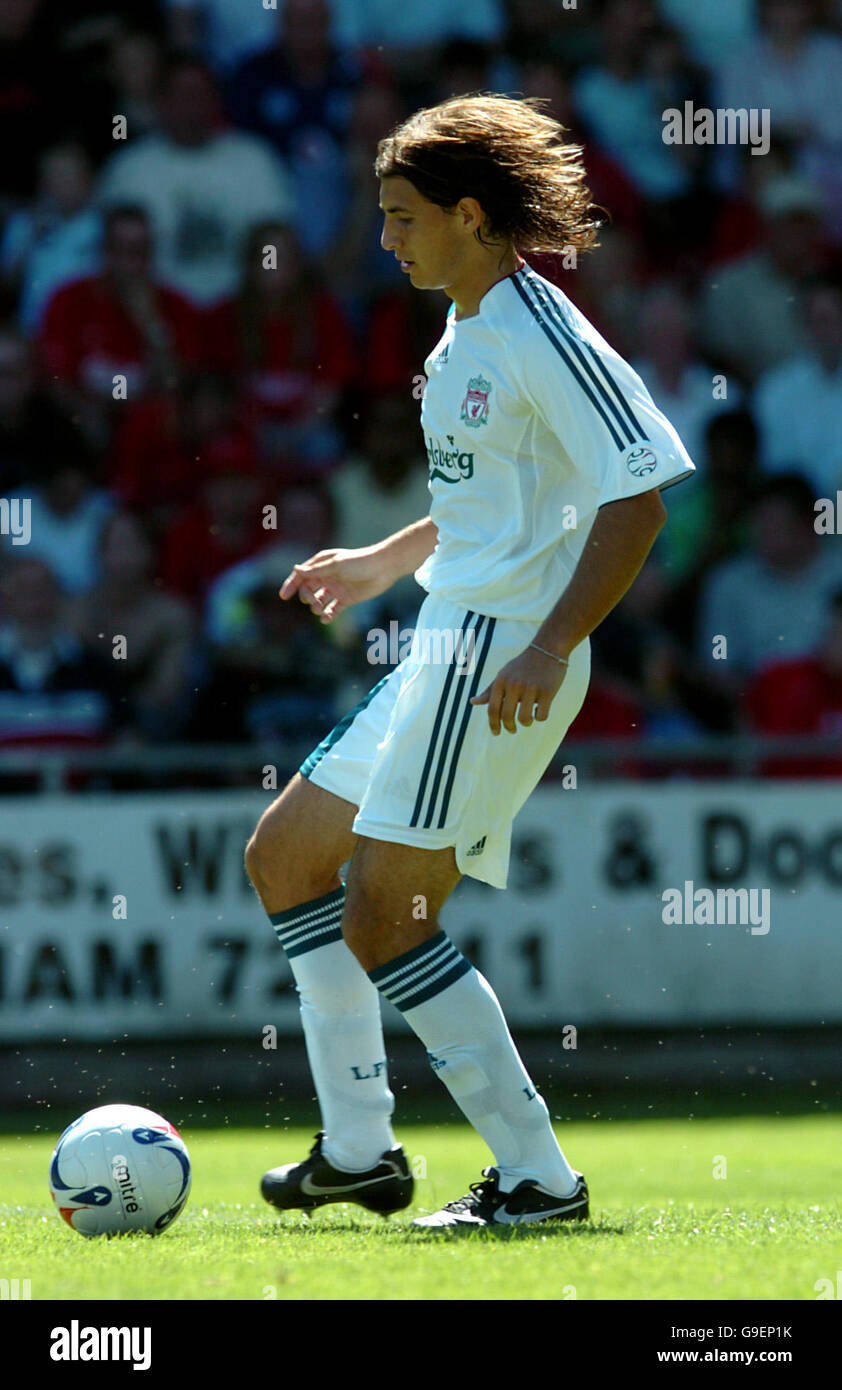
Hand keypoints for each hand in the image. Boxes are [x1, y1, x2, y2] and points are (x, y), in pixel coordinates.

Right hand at [279, 545, 394, 622]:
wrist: (384, 568)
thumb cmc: (359, 562)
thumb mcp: (336, 565)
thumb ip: (316, 570)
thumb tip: (296, 570)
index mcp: (322, 565)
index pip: (301, 576)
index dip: (291, 585)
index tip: (283, 596)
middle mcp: (327, 577)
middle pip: (308, 590)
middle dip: (307, 598)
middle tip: (314, 603)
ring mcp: (336, 589)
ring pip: (319, 601)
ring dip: (317, 607)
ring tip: (322, 611)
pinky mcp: (346, 599)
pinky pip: (333, 610)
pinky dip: (328, 615)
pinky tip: (327, 619)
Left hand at [470, 645, 567, 734]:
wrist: (547, 649)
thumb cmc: (522, 665)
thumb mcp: (503, 675)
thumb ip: (489, 690)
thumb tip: (472, 702)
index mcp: (501, 681)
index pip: (492, 709)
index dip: (493, 724)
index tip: (496, 733)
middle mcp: (514, 684)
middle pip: (507, 716)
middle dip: (509, 728)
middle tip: (512, 730)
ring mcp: (531, 688)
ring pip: (525, 719)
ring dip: (526, 723)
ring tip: (528, 720)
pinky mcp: (548, 691)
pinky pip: (541, 715)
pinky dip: (540, 717)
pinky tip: (540, 710)